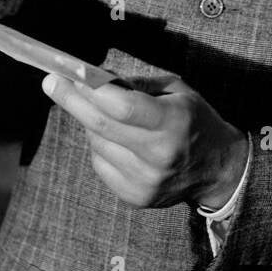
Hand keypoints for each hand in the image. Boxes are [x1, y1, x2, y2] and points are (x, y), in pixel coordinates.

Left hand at [41, 71, 248, 209]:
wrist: (219, 170)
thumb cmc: (194, 120)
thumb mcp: (177, 91)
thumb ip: (137, 84)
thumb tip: (93, 78)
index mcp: (174, 122)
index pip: (123, 108)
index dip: (91, 90)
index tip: (67, 74)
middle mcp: (159, 156)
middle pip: (101, 126)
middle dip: (71, 100)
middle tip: (52, 82)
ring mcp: (145, 180)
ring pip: (97, 144)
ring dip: (90, 123)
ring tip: (102, 111)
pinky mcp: (136, 196)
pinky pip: (101, 164)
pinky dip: (101, 146)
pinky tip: (116, 139)